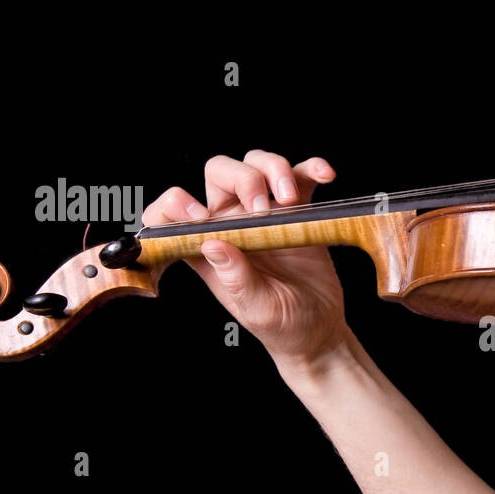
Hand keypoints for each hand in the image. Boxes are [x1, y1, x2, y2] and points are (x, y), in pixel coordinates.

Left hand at [141, 150, 351, 367]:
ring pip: (256, 164)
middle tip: (263, 210)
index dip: (173, 205)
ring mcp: (263, 214)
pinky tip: (323, 176)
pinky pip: (299, 177)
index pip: (171, 215)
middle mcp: (230, 225)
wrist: (319, 329)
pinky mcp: (296, 211)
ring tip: (291, 198)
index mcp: (207, 250)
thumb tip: (212, 245)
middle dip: (240, 178)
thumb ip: (236, 279)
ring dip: (274, 170)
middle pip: (219, 173)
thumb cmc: (282, 326)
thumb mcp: (257, 309)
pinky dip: (310, 169)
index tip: (198, 215)